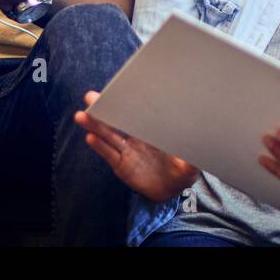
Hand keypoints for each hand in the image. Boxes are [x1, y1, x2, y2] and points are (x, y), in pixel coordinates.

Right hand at [76, 91, 199, 200]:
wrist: (172, 188)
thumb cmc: (182, 168)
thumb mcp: (191, 162)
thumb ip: (191, 157)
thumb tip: (197, 150)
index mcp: (153, 129)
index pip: (138, 112)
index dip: (128, 102)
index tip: (118, 91)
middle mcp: (137, 137)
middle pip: (118, 121)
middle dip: (105, 109)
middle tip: (90, 97)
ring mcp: (127, 151)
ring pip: (109, 135)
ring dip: (95, 126)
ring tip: (82, 116)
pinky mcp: (122, 166)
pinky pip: (109, 154)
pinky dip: (100, 146)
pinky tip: (90, 138)